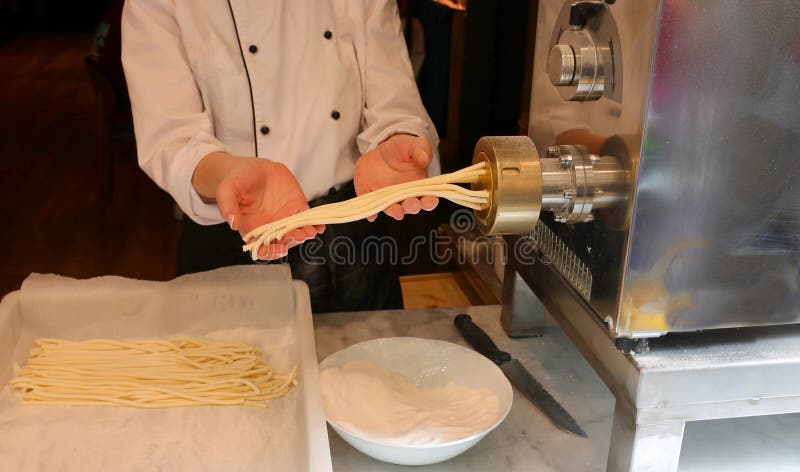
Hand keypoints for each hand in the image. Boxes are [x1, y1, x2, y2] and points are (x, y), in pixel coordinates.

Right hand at [192, 153, 322, 259]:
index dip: (271, 252)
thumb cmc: (237, 181)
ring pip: (297, 232)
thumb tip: (232, 224)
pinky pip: (307, 218)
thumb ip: (227, 206)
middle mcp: (270, 227)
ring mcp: (285, 218)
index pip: (262, 248)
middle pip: (283, 242)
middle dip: (291, 241)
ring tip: (309, 231)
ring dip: (304, 234)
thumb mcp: (226, 190)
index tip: (280, 250)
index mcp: (252, 229)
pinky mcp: (296, 207)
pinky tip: (319, 226)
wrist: (253, 167)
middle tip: (297, 236)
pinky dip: (314, 223)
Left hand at [353, 133, 437, 220]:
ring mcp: (388, 197)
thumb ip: (421, 150)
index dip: (429, 201)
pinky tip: (372, 216)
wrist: (383, 150)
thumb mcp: (415, 145)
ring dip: (394, 212)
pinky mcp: (371, 195)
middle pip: (410, 206)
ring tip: (397, 211)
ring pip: (392, 209)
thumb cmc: (404, 149)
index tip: (430, 201)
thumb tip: (423, 158)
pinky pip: (371, 206)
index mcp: (419, 186)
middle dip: (412, 207)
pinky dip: (371, 213)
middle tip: (413, 205)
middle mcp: (405, 196)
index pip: (427, 197)